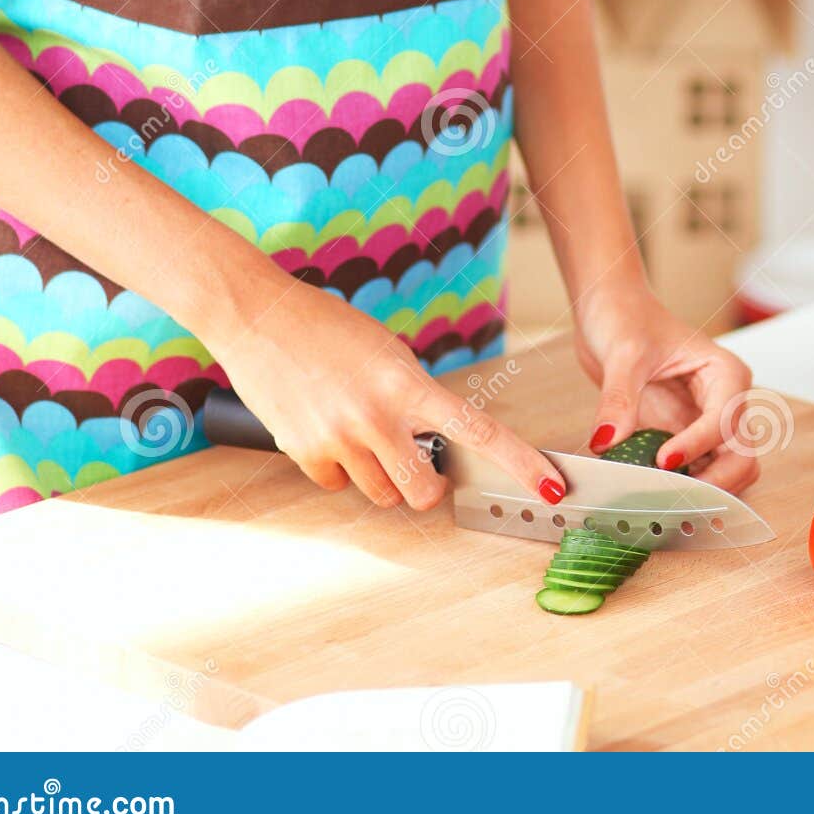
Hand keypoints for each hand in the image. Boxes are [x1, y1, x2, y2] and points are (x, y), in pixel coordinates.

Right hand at [208, 268, 564, 512]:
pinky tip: (323, 428)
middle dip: (426, 485)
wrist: (260, 317)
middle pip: (424, 492)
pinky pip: (337, 485)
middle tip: (414, 459)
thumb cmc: (328, 328)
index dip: (521, 464)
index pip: (479, 431)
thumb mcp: (387, 353)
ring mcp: (339, 440)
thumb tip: (434, 440)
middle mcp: (377, 418)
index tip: (553, 488)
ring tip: (358, 430)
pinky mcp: (304, 454)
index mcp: (408, 384)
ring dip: (379, 475)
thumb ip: (414, 397)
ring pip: (382, 495)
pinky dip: (337, 468)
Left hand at [572, 274, 758, 493]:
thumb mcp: (623, 353)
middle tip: (672, 494)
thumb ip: (619, 398)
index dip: (698, 445)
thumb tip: (607, 441)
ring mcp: (705, 423)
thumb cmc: (626, 317)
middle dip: (715, 481)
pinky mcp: (684, 438)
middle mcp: (724, 401)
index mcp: (724, 372)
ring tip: (661, 495)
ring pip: (727, 472)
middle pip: (741, 456)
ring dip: (702, 489)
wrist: (610, 314)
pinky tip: (652, 491)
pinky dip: (681, 487)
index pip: (725, 419)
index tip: (664, 460)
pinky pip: (695, 472)